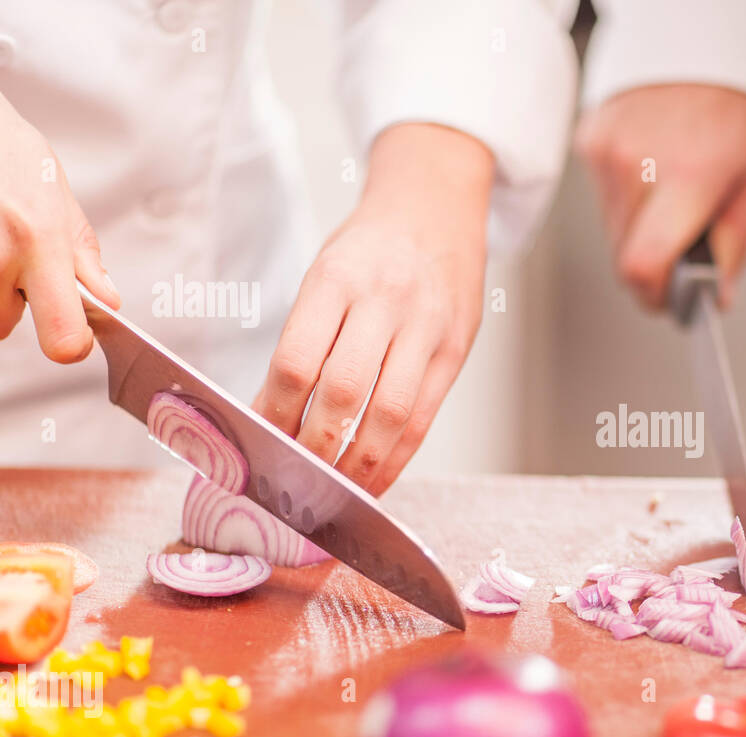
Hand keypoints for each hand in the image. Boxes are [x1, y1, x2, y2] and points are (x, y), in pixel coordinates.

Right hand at [0, 95, 119, 361]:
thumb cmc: (9, 156)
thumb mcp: (58, 198)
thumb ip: (82, 257)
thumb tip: (105, 301)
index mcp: (40, 243)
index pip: (63, 338)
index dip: (70, 342)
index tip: (72, 333)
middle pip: (5, 325)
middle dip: (12, 301)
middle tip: (11, 256)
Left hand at [253, 123, 491, 494]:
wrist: (439, 205)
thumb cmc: (372, 247)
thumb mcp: (326, 273)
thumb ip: (305, 339)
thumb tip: (272, 413)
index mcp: (337, 279)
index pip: (298, 360)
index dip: (275, 412)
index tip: (259, 444)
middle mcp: (385, 302)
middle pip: (344, 393)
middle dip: (314, 448)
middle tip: (293, 481)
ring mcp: (427, 328)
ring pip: (390, 414)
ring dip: (357, 464)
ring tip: (333, 493)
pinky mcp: (455, 351)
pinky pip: (424, 419)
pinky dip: (396, 458)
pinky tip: (375, 479)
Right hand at [576, 84, 745, 308]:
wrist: (708, 39)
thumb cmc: (741, 104)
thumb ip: (737, 243)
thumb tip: (717, 294)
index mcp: (688, 173)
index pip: (643, 264)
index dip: (656, 296)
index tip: (671, 301)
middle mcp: (638, 162)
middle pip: (624, 257)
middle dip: (654, 269)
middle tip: (683, 254)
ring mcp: (607, 150)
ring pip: (612, 232)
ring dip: (640, 234)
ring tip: (674, 201)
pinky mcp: (590, 141)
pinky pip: (603, 198)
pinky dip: (628, 201)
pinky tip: (655, 173)